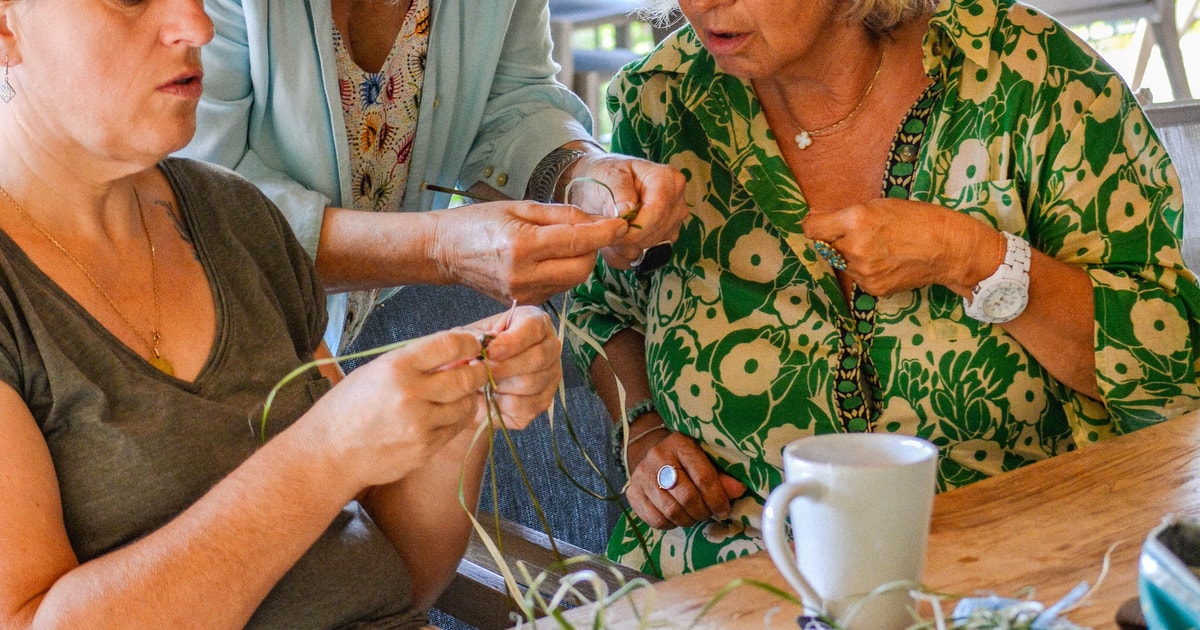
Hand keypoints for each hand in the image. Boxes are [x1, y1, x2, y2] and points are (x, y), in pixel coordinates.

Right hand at [303, 328, 492, 488]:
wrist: (329, 453)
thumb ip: (414, 362)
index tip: (474, 343)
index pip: (449, 345)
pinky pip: (455, 428)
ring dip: (470, 396)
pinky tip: (448, 412)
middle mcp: (411, 395)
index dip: (469, 341)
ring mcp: (420, 425)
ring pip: (466, 405)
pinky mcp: (425, 448)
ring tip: (462, 391)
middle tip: (481, 367)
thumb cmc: (348, 408)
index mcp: (396, 368)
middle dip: (480, 370)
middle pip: (466, 377)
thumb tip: (455, 352)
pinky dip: (457, 417)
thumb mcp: (375, 371)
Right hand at [430, 200, 628, 303]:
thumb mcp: (520, 207)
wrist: (445, 251)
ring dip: (579, 261)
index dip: (605, 232)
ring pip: (573, 280)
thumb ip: (562, 214)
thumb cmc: (479, 222)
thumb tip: (598, 220)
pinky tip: (548, 258)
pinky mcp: (525, 303)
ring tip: (563, 242)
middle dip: (593, 249)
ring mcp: (524, 294)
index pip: (578, 242)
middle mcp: (524, 275)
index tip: (623, 224)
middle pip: (582, 268)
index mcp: (522, 246)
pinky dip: (562, 271)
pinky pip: (558, 287)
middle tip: (587, 230)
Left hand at [466, 305, 561, 430]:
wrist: (477, 377)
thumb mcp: (472, 336)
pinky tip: (490, 397)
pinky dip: (504, 403)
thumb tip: (477, 347)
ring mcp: (551, 374)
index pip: (533, 329)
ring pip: (531, 383)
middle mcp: (550, 346)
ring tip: (480, 384)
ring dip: (500, 385)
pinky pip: (527, 405)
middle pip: (537, 358)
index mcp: (536, 322)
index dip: (512, 342)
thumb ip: (475, 338)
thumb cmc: (478, 350)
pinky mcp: (545, 400)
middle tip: (478, 372)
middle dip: (504, 367)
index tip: (488, 352)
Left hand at [567, 154, 687, 269]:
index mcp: (668, 180)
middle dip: (629, 238)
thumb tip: (626, 212)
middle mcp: (677, 202)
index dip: (636, 227)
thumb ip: (617, 192)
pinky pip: (647, 255)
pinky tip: (615, 241)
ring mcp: (674, 222)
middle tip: (605, 232)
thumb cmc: (607, 176)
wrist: (602, 185)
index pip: (658, 212)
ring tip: (609, 233)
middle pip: (656, 232)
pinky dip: (627, 253)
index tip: (614, 231)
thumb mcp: (607, 176)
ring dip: (627, 246)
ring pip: (652, 246)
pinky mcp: (665, 238)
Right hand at [625, 430, 746, 529]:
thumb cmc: (685, 460)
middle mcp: (657, 457)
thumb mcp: (704, 459)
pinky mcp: (632, 492)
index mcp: (680, 444)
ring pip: (671, 511)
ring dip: (689, 520)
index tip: (724, 511)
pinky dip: (671, 525)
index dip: (717, 498)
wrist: (651, 454)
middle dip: (703, 511)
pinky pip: (655, 520)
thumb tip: (738, 490)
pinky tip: (678, 518)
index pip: (703, 476)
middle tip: (710, 514)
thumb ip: (721, 476)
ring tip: (695, 516)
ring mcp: (641, 475)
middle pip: (687, 496)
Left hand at [800, 198, 1003, 296]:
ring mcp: (863, 271)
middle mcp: (855, 247)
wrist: (948, 248)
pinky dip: (865, 270)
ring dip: (850, 255)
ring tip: (878, 248)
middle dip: (835, 240)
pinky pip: (857, 277)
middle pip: (825, 246)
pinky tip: (886, 262)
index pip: (812, 229)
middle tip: (857, 235)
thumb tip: (819, 223)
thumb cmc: (918, 219)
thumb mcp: (880, 205)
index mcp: (856, 220)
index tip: (818, 224)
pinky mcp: (873, 288)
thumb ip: (848, 216)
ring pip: (841, 262)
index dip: (813, 225)